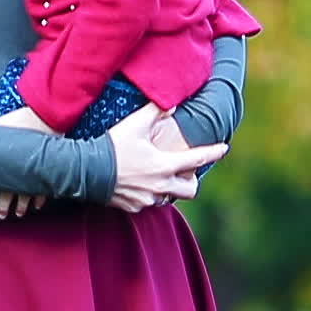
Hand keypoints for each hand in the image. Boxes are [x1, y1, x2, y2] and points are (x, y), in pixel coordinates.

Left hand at [0, 104, 58, 217]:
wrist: (47, 114)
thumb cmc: (22, 118)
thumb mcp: (1, 125)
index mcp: (4, 158)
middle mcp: (19, 168)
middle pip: (9, 191)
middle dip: (4, 204)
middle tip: (0, 215)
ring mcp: (35, 169)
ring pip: (27, 193)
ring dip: (22, 205)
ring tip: (19, 214)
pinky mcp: (49, 166)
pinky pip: (44, 186)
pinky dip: (41, 197)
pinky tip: (37, 204)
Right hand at [106, 103, 228, 212]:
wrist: (85, 170)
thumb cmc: (111, 145)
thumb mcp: (134, 124)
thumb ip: (155, 111)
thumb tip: (172, 104)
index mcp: (164, 165)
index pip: (197, 159)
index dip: (214, 152)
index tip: (225, 148)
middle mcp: (160, 186)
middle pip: (191, 189)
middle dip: (192, 181)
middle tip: (184, 171)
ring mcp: (147, 199)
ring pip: (169, 197)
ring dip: (168, 187)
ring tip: (157, 176)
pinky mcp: (134, 207)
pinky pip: (148, 202)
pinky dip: (148, 194)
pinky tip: (137, 183)